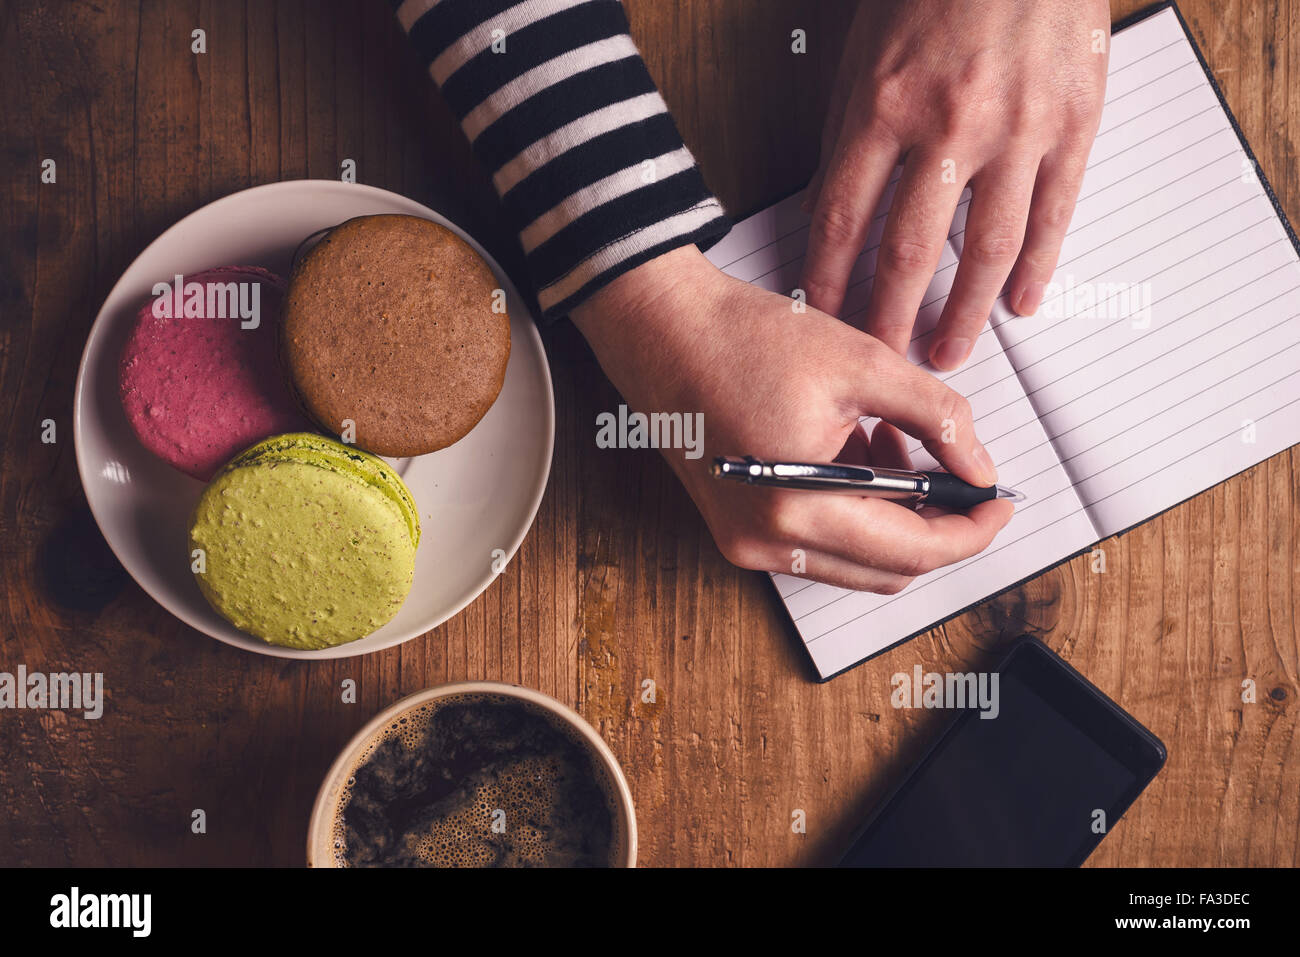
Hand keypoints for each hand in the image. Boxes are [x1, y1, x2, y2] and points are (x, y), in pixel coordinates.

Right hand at [571, 246, 1013, 592]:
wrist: (661, 330)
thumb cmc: (744, 339)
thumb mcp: (862, 363)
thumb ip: (937, 418)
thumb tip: (980, 466)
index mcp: (797, 507)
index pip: (913, 551)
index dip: (970, 531)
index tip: (998, 503)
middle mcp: (766, 543)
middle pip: (887, 570)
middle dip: (938, 530)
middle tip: (963, 479)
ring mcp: (745, 542)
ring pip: (854, 563)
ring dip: (894, 522)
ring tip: (897, 449)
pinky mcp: (735, 529)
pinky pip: (817, 546)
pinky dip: (853, 516)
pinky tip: (856, 457)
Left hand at [800, 0, 1108, 367]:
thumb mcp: (864, 53)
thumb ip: (843, 135)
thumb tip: (820, 211)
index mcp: (886, 106)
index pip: (844, 220)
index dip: (830, 281)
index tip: (822, 321)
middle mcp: (951, 126)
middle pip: (912, 250)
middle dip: (891, 316)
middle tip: (883, 358)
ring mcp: (1018, 129)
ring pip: (989, 248)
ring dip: (964, 312)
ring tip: (948, 353)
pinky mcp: (1074, 125)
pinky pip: (1054, 214)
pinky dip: (1039, 268)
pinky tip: (1022, 305)